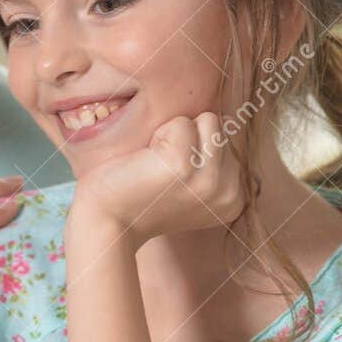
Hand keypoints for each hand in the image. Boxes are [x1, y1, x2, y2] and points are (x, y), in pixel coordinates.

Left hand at [72, 112, 245, 243]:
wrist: (107, 222)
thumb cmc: (141, 197)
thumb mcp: (192, 185)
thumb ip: (213, 161)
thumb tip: (223, 120)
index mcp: (235, 198)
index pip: (229, 139)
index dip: (196, 147)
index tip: (174, 177)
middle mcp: (230, 193)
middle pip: (221, 128)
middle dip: (188, 139)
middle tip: (161, 170)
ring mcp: (209, 181)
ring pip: (208, 120)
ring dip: (175, 134)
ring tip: (156, 163)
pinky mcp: (182, 166)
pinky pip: (180, 124)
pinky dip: (158, 135)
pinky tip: (146, 163)